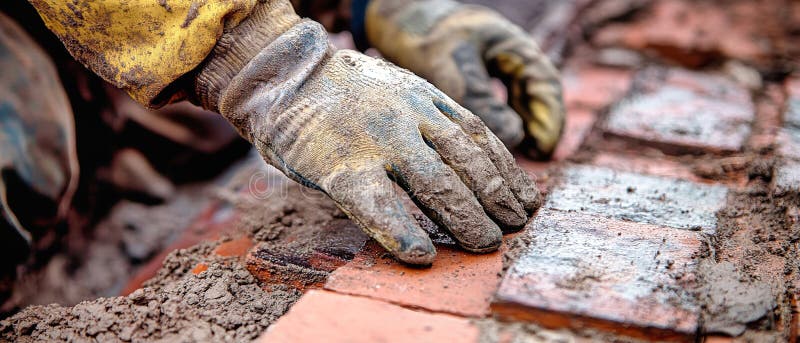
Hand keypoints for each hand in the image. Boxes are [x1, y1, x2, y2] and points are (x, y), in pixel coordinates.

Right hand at [215, 21, 539, 263]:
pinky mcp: (341, 166)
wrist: (283, 76)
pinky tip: (420, 255)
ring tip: (486, 244)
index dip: (507, 171)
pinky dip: (400, 232)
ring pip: (435, 183)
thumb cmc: (340, 92)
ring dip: (465, 217)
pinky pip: (377, 205)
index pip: (478, 136)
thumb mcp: (396, 88)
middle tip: (515, 226)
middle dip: (496, 197)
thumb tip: (465, 157)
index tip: (526, 199)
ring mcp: (376, 141)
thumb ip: (427, 115)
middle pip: (466, 161)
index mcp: (424, 98)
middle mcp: (408, 116)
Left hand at [364, 0, 564, 157]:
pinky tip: (497, 145)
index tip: (544, 148)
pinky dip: (503, 125)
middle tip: (538, 159)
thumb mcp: (453, 69)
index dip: (550, 120)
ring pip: (520, 102)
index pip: (546, 85)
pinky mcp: (479, 81)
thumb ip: (482, 101)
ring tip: (523, 156)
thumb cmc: (426, 38)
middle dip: (541, 128)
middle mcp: (511, 57)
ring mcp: (496, 68)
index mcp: (513, 47)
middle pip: (537, 96)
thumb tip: (515, 137)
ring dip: (524, 128)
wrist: (400, 23)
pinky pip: (500, 105)